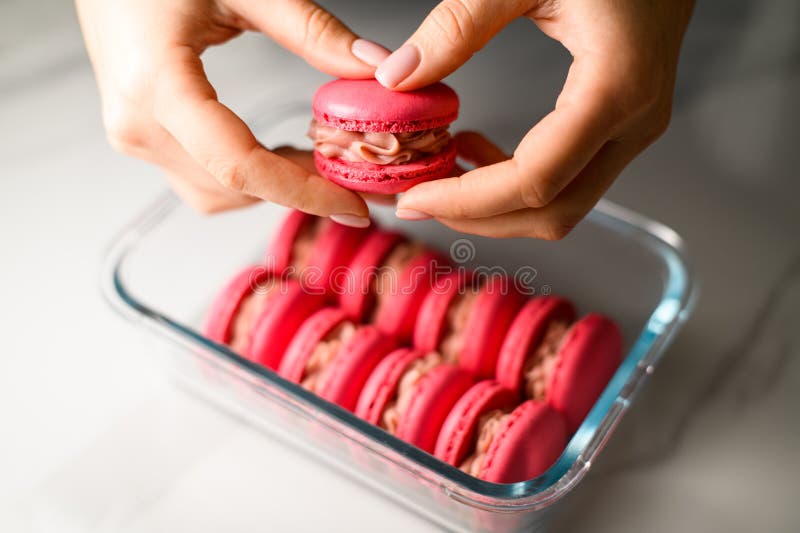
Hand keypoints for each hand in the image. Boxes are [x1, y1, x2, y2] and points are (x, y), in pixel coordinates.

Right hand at [76, 0, 392, 225]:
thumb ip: (312, 30)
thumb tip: (375, 67)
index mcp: (156, 84)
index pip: (241, 167)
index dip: (304, 194)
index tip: (354, 207)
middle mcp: (137, 123)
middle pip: (234, 186)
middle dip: (301, 192)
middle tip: (355, 182)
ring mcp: (132, 134)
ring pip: (217, 193)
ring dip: (274, 188)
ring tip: (324, 166)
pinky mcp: (138, 134)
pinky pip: (199, 179)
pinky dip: (247, 180)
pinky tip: (281, 158)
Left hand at [381, 0, 694, 238]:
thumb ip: (459, 24)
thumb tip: (398, 75)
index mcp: (615, 88)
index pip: (535, 181)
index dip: (469, 201)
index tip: (416, 198)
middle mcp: (635, 121)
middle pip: (554, 212)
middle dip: (480, 219)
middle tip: (420, 201)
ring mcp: (636, 127)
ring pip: (565, 204)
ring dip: (498, 206)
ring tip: (443, 176)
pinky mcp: (625, 122)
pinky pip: (571, 177)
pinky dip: (518, 183)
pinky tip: (478, 152)